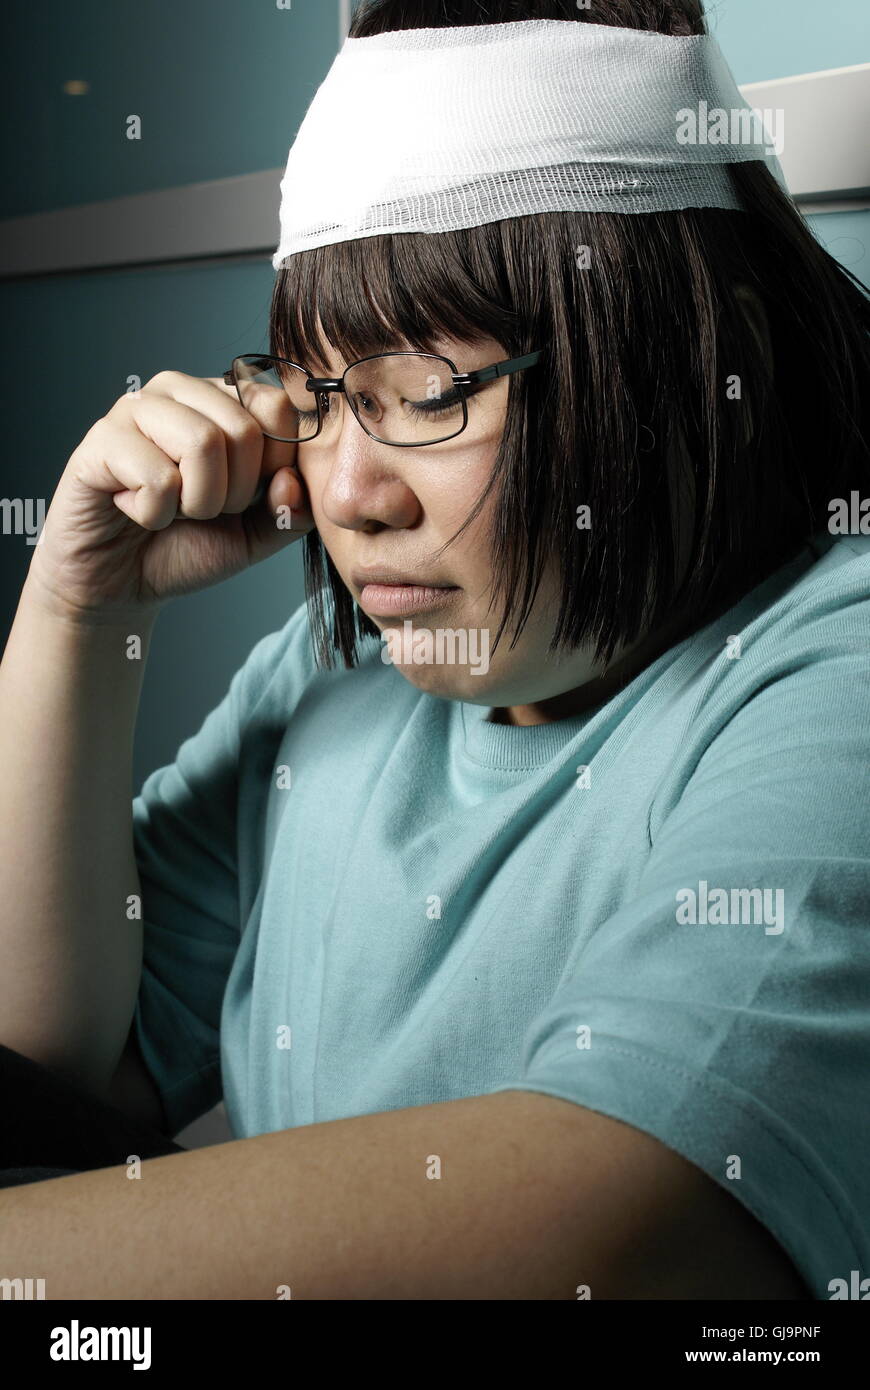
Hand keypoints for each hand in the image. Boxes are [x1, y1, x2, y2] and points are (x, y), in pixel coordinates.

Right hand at [27, 371, 314, 622]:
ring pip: (202, 442)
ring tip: (171, 509)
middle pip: (243, 428)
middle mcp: (178, 391)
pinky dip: (155, 514)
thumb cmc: (185, 545)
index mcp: (221, 399)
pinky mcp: (101, 439)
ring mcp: (136, 408)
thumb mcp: (255, 534)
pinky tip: (134, 510)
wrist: (120, 582)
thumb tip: (289, 480)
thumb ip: (289, 510)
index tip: (241, 497)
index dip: (271, 467)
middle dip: (234, 494)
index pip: (275, 406)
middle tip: (200, 510)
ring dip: (196, 503)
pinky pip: (157, 477)